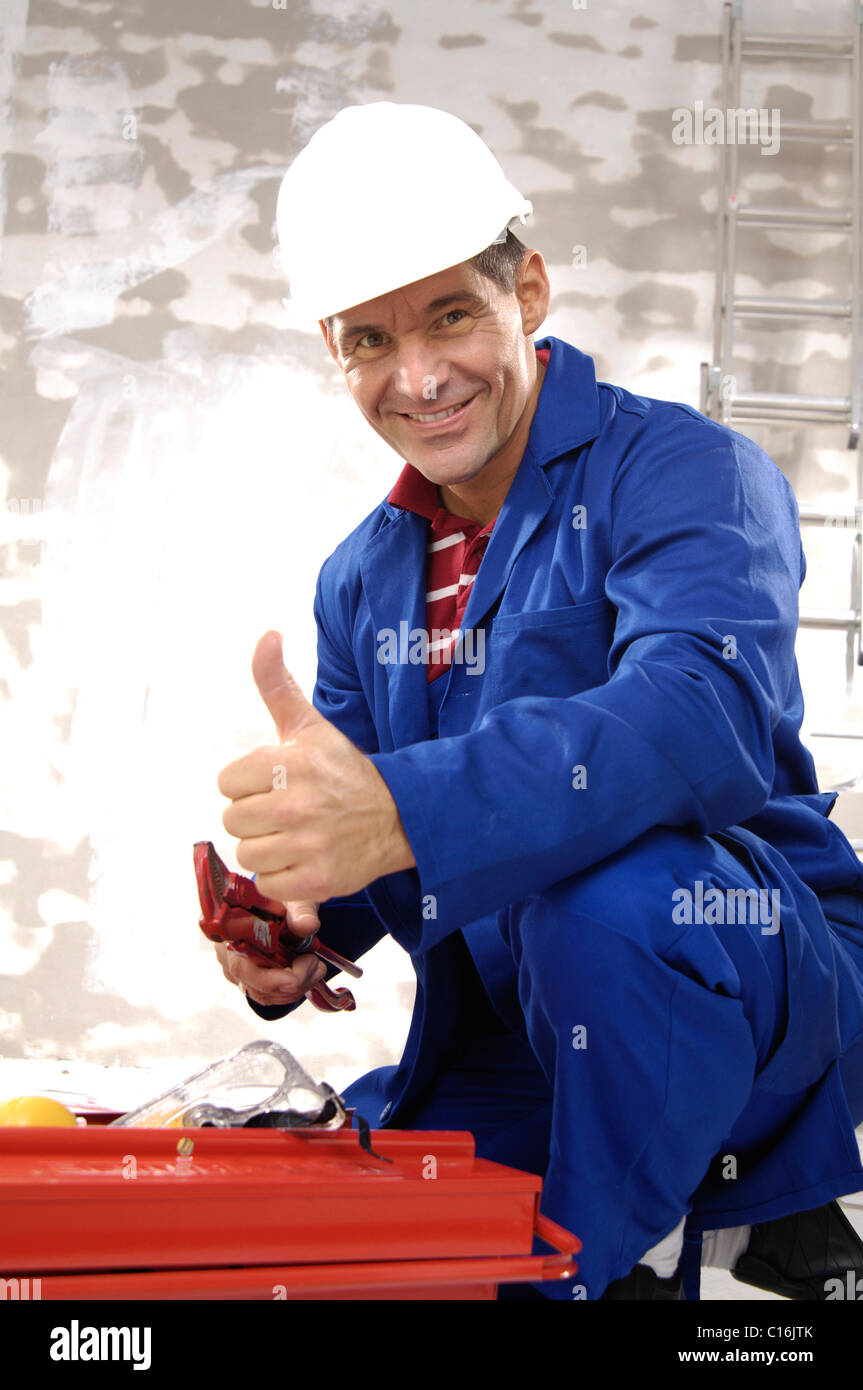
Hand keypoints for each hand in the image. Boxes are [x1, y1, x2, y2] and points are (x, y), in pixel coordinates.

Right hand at [214, 899, 325, 1005]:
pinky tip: (305, 972)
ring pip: (261, 995)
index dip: (272, 979)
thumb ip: (301, 911)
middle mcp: (227, 953)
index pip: (243, 968)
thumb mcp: (293, 898)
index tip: (304, 968)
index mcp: (232, 931)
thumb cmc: (281, 899)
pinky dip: (288, 990)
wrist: (275, 900)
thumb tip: (308, 926)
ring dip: (295, 988)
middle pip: (254, 986)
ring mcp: (234, 968)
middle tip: (316, 964)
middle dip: (293, 983)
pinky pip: (265, 994)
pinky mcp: (245, 976)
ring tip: (315, 966)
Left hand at [218, 631, 415, 904]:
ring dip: (268, 849)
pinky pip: (269, 885)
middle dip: (256, 817)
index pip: (227, 782)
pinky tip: (305, 859)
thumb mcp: (310, 726)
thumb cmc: (345, 771)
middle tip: (289, 812)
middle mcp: (295, 804)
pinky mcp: (317, 880)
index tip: (277, 783)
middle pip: (233, 820)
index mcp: (288, 763)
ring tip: (296, 836)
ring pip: (247, 855)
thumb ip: (277, 684)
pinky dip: (283, 878)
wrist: (399, 816)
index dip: (249, 784)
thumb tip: (266, 635)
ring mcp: (307, 845)